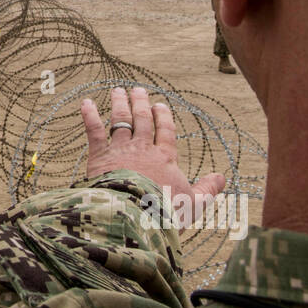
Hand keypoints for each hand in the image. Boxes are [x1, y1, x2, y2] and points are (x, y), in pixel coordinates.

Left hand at [81, 87, 223, 214]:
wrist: (134, 216)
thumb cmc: (165, 213)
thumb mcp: (194, 204)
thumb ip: (207, 189)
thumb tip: (222, 178)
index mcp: (165, 158)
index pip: (165, 131)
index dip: (163, 117)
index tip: (161, 105)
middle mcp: (143, 149)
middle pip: (143, 120)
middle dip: (141, 104)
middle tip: (138, 90)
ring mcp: (121, 150)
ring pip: (121, 121)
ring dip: (120, 104)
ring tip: (118, 90)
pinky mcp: (100, 157)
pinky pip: (94, 132)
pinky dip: (90, 116)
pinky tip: (86, 103)